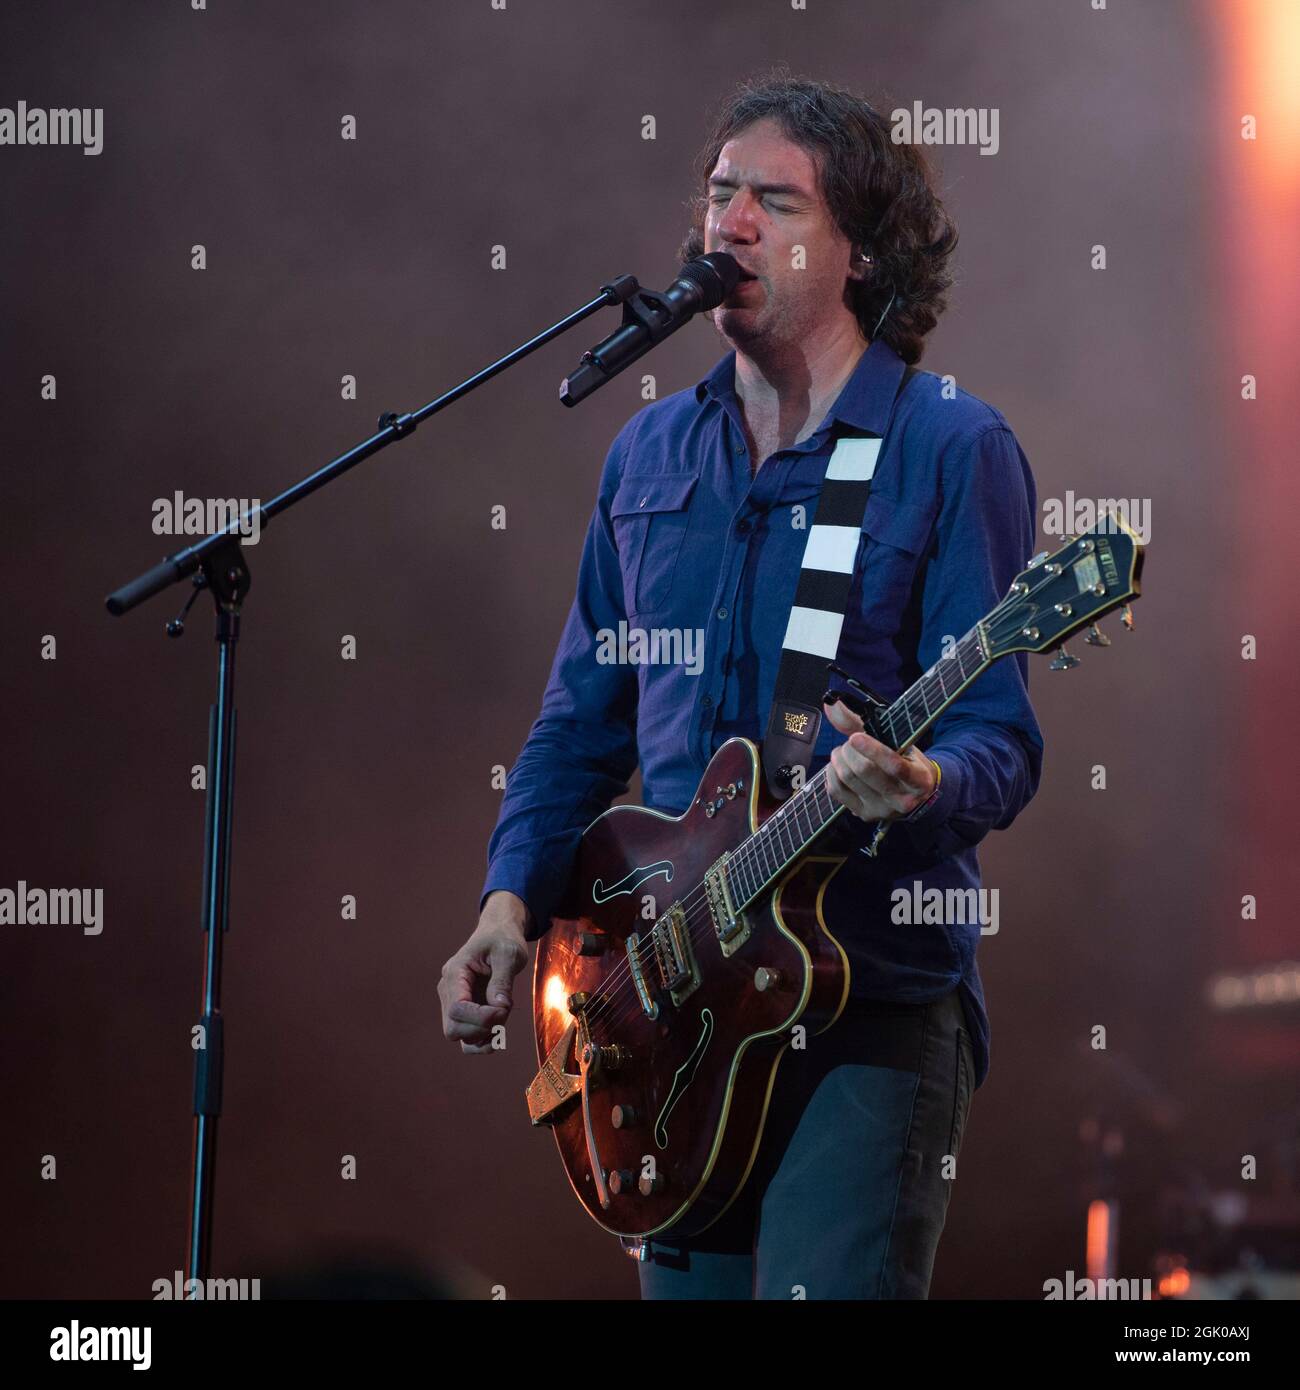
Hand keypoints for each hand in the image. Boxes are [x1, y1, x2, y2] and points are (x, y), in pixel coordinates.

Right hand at [438, 891, 530, 1053]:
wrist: (498, 933)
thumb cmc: (503, 939)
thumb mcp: (508, 953)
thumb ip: (503, 980)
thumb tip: (500, 1008)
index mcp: (455, 973)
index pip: (456, 1008)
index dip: (480, 1017)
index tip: (504, 1010)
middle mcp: (449, 990)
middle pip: (452, 1028)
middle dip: (481, 1029)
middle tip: (504, 1013)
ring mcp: (454, 1002)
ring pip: (459, 1036)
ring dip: (483, 1037)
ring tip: (503, 1022)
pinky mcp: (466, 1011)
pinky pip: (467, 1037)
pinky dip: (482, 1041)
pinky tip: (498, 1034)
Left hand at [823, 697, 936, 823]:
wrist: (912, 793)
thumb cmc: (905, 759)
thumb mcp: (896, 740)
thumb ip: (862, 722)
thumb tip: (832, 705)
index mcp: (919, 780)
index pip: (894, 766)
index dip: (872, 749)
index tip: (855, 737)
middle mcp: (902, 799)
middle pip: (863, 770)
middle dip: (849, 749)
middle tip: (851, 742)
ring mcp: (882, 810)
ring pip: (847, 778)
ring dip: (839, 758)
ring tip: (844, 752)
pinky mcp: (863, 815)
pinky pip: (836, 791)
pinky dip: (831, 772)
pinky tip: (838, 765)